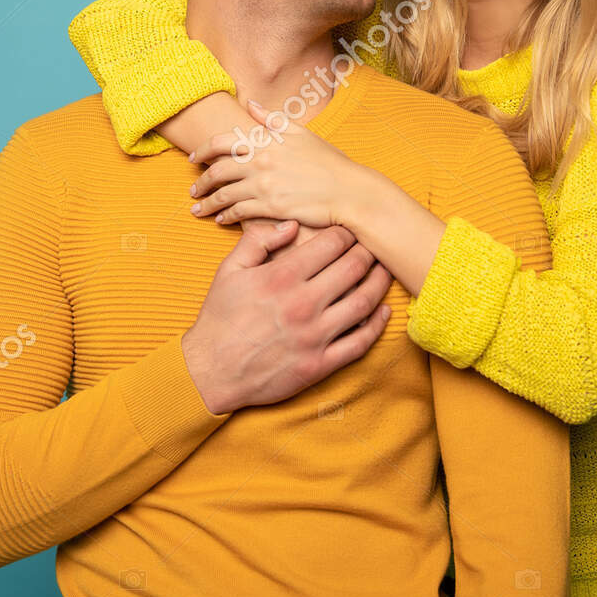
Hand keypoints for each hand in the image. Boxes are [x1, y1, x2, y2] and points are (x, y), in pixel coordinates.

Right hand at [183, 221, 393, 414]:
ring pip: (364, 302)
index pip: (331, 244)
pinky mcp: (320, 364)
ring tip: (385, 272)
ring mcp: (314, 336)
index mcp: (281, 277)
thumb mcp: (229, 270)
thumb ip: (258, 241)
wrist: (211, 371)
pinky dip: (377, 325)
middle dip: (368, 252)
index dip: (346, 233)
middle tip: (373, 247)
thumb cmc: (219, 318)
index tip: (350, 231)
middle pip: (353, 268)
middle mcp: (302, 304)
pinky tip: (383, 311)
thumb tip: (292, 225)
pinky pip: (360, 342)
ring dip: (380, 283)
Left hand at [188, 99, 370, 228]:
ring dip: (207, 203)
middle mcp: (260, 162)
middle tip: (193, 189)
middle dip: (200, 182)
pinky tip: (220, 220)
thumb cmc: (329, 162)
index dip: (203, 150)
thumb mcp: (302, 133)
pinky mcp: (270, 208)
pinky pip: (238, 213)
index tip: (194, 158)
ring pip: (224, 195)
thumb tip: (250, 104)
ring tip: (198, 209)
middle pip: (217, 171)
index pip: (222, 141)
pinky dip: (225, 216)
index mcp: (266, 141)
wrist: (349, 191)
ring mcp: (264, 185)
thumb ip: (273, 120)